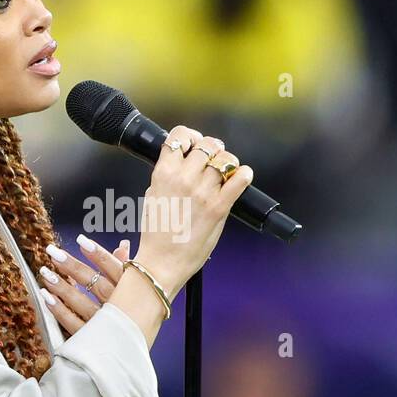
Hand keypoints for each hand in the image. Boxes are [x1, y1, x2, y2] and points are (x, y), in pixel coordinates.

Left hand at [37, 235, 131, 337]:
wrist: (137, 346)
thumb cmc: (138, 311)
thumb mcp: (136, 288)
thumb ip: (126, 267)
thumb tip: (122, 245)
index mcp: (131, 290)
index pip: (115, 268)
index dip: (98, 254)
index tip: (81, 240)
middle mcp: (118, 305)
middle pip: (94, 283)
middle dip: (72, 266)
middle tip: (52, 252)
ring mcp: (105, 323)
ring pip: (81, 303)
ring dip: (61, 287)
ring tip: (45, 273)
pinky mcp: (94, 338)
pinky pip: (74, 324)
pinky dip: (59, 311)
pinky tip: (46, 297)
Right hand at [133, 125, 253, 297]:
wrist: (162, 261)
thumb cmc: (157, 233)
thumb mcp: (153, 196)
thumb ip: (167, 175)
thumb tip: (183, 162)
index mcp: (163, 173)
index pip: (180, 136)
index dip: (191, 136)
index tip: (195, 144)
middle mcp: (183, 178)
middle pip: (207, 145)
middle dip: (213, 149)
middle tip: (214, 160)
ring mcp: (202, 192)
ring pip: (225, 159)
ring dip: (228, 163)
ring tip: (227, 173)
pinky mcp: (219, 207)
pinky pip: (240, 179)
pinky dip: (244, 175)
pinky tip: (242, 177)